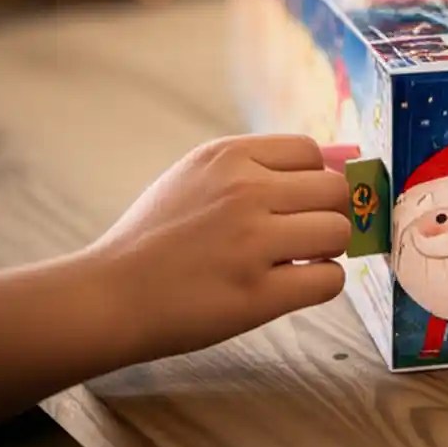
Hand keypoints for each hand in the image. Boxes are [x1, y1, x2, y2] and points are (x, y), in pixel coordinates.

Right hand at [85, 135, 357, 360]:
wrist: (109, 295)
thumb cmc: (156, 237)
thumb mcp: (194, 178)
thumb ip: (254, 167)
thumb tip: (336, 162)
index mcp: (228, 157)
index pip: (311, 151)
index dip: (312, 179)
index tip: (298, 202)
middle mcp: (244, 191)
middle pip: (334, 190)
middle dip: (327, 213)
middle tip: (303, 235)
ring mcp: (252, 242)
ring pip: (339, 232)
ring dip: (326, 250)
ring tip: (295, 260)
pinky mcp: (258, 293)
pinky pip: (330, 280)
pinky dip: (320, 284)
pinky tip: (292, 286)